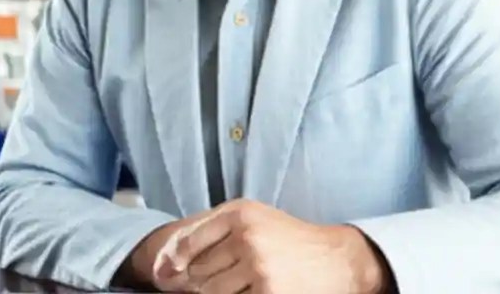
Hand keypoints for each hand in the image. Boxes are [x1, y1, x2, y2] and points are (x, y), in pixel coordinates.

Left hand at [153, 199, 390, 293]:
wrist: (337, 259)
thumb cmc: (287, 238)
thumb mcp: (250, 218)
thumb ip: (206, 232)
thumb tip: (162, 266)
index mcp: (239, 214)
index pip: (187, 242)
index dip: (170, 263)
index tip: (163, 276)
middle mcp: (248, 238)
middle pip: (199, 272)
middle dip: (195, 284)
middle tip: (212, 282)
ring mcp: (260, 267)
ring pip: (213, 293)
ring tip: (242, 283)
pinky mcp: (270, 293)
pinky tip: (251, 289)